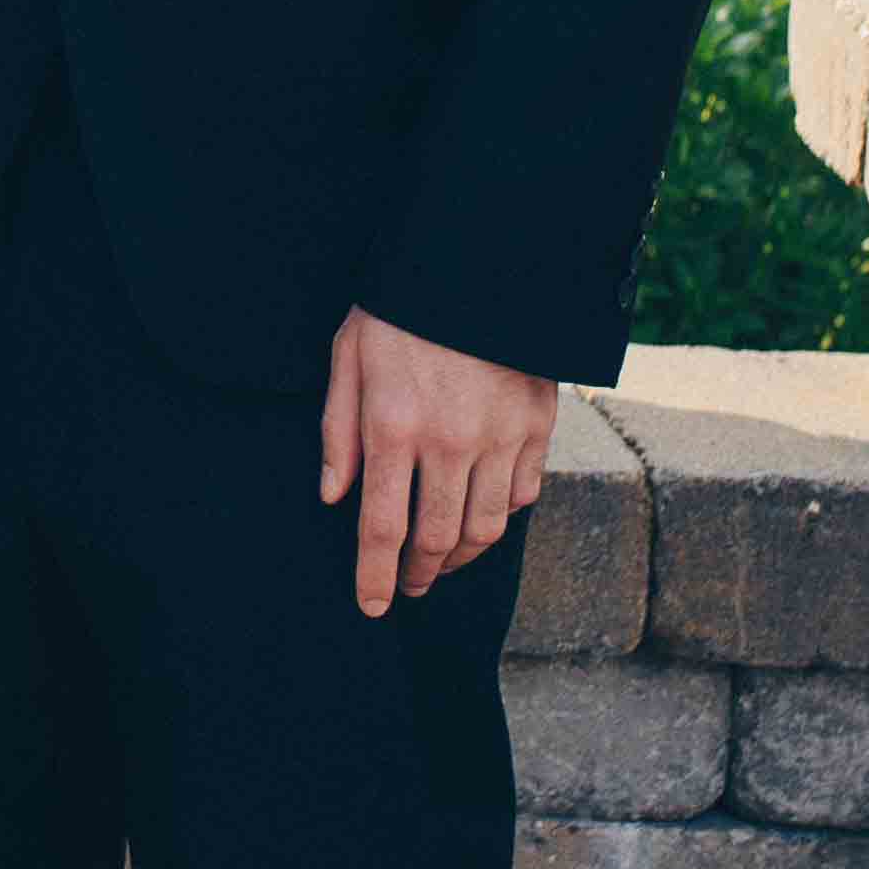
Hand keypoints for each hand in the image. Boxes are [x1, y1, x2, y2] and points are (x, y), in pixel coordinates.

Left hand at [325, 307, 554, 614]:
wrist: (476, 262)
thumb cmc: (399, 308)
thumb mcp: (348, 356)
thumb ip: (337, 432)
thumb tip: (332, 497)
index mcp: (394, 428)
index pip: (382, 529)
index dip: (373, 578)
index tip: (372, 606)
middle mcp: (449, 443)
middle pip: (437, 540)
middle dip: (418, 574)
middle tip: (406, 585)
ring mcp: (499, 437)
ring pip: (485, 529)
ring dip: (461, 557)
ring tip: (443, 561)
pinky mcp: (536, 425)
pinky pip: (523, 495)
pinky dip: (503, 516)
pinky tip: (483, 516)